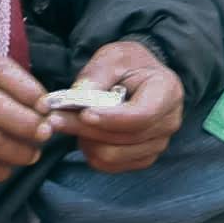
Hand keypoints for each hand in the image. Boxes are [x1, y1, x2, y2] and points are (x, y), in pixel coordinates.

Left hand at [48, 40, 184, 174]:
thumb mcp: (112, 57)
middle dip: (86, 129)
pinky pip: (111, 165)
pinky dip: (91, 152)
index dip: (110, 118)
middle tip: (55, 118)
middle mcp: (168, 122)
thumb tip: (77, 99)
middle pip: (124, 138)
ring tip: (70, 122)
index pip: (142, 115)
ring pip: (113, 155)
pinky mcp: (143, 158)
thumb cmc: (127, 65)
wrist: (139, 77)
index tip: (83, 113)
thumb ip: (96, 76)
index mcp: (167, 92)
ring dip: (86, 140)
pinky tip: (84, 134)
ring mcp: (158, 144)